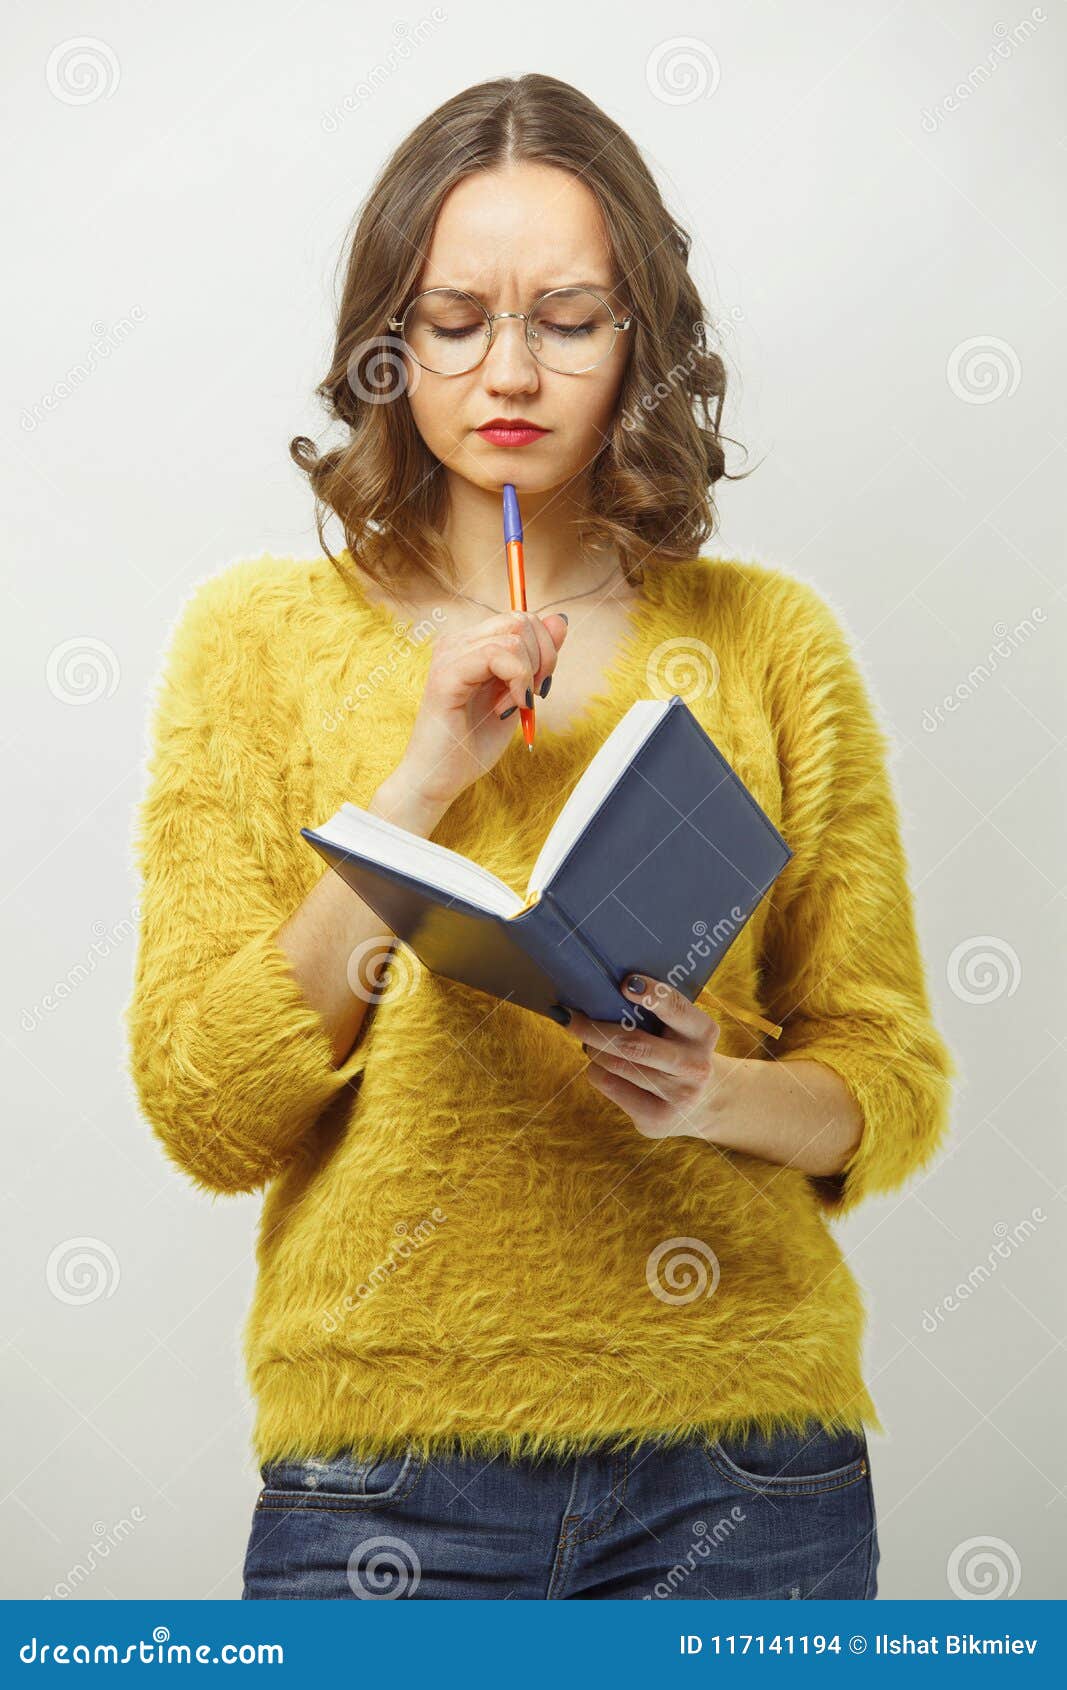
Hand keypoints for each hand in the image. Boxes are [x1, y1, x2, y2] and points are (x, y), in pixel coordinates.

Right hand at [395, 608, 568, 811]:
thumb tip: (560, 619)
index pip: (522, 618)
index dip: (545, 649)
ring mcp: (449, 655)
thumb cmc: (473, 742)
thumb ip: (537, 658)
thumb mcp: (517, 694)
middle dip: (542, 659)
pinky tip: (508, 707)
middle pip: (521, 621)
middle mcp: (457, 642)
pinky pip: (495, 654)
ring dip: (527, 673)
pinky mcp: (446, 675)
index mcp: (471, 644)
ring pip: (513, 635)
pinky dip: (515, 680)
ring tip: (514, 704)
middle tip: (530, 696)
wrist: (439, 778)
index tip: (538, 687)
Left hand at [566, 973, 734, 1139]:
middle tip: (569, 1016)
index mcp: (703, 1033)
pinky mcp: (656, 1119)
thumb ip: (653, 1013)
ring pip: (615, 1065)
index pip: (676, 1008)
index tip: (626, 983)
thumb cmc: (678, 1050)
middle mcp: (695, 1066)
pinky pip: (609, 1084)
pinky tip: (603, 1066)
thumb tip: (597, 996)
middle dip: (594, 1028)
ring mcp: (678, 1097)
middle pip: (633, 1044)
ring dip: (594, 1049)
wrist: (704, 1102)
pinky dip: (597, 1070)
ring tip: (591, 1043)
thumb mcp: (680, 1029)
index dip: (652, 994)